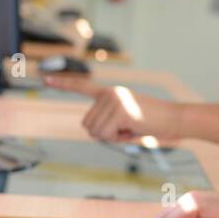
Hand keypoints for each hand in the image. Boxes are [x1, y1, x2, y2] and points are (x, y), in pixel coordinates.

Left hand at [43, 76, 180, 143]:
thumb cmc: (151, 123)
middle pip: (87, 125)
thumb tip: (91, 128)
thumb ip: (106, 120)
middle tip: (127, 128)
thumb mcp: (125, 120)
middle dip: (105, 133)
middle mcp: (109, 93)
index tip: (44, 78)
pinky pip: (106, 135)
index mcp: (109, 92)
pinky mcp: (121, 111)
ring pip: (95, 131)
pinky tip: (134, 129)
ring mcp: (114, 100)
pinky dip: (119, 138)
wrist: (174, 119)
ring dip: (112, 137)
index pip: (81, 87)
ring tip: (132, 127)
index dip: (62, 84)